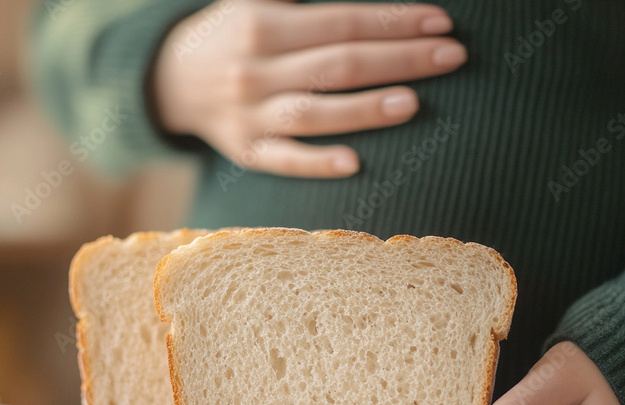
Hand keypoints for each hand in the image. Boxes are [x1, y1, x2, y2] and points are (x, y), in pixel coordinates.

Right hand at [153, 0, 465, 177]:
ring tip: (414, 102)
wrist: (171, 80)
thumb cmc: (235, 34)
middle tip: (452, 56)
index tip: (440, 23)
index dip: (393, 22)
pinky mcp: (246, 151)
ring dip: (365, 109)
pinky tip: (354, 163)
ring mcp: (250, 114)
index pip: (343, 21)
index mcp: (262, 24)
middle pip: (338, 64)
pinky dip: (316, 162)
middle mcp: (255, 69)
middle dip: (400, 59)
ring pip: (314, 112)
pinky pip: (283, 161)